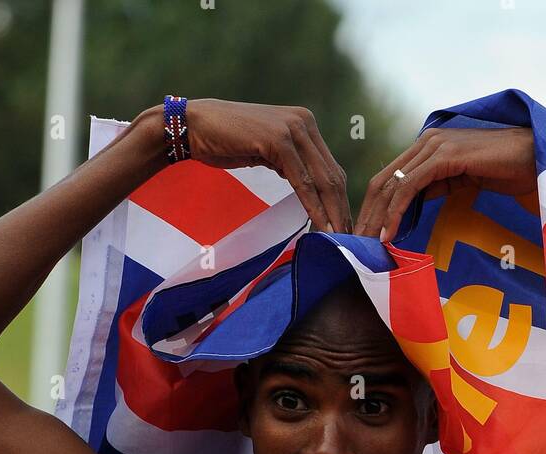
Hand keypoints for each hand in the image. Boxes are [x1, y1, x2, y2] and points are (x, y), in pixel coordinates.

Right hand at [182, 97, 352, 233]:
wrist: (195, 126)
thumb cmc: (227, 142)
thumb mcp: (268, 152)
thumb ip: (291, 164)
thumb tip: (310, 189)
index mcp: (305, 124)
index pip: (331, 169)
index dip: (341, 201)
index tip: (345, 228)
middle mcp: (304, 123)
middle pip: (332, 176)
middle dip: (342, 211)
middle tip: (350, 240)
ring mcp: (292, 129)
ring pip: (322, 180)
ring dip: (332, 213)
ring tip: (339, 240)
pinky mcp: (278, 140)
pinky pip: (302, 182)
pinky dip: (314, 207)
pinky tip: (321, 227)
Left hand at [354, 126, 535, 241]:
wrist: (534, 158)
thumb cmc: (505, 171)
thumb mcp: (461, 181)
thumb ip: (436, 187)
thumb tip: (413, 206)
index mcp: (428, 146)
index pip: (390, 178)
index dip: (374, 207)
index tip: (366, 234)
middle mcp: (427, 141)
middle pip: (383, 180)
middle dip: (368, 215)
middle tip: (357, 244)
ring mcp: (434, 145)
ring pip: (393, 185)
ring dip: (377, 218)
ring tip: (369, 245)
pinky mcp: (444, 155)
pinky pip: (410, 186)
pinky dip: (396, 212)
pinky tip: (389, 233)